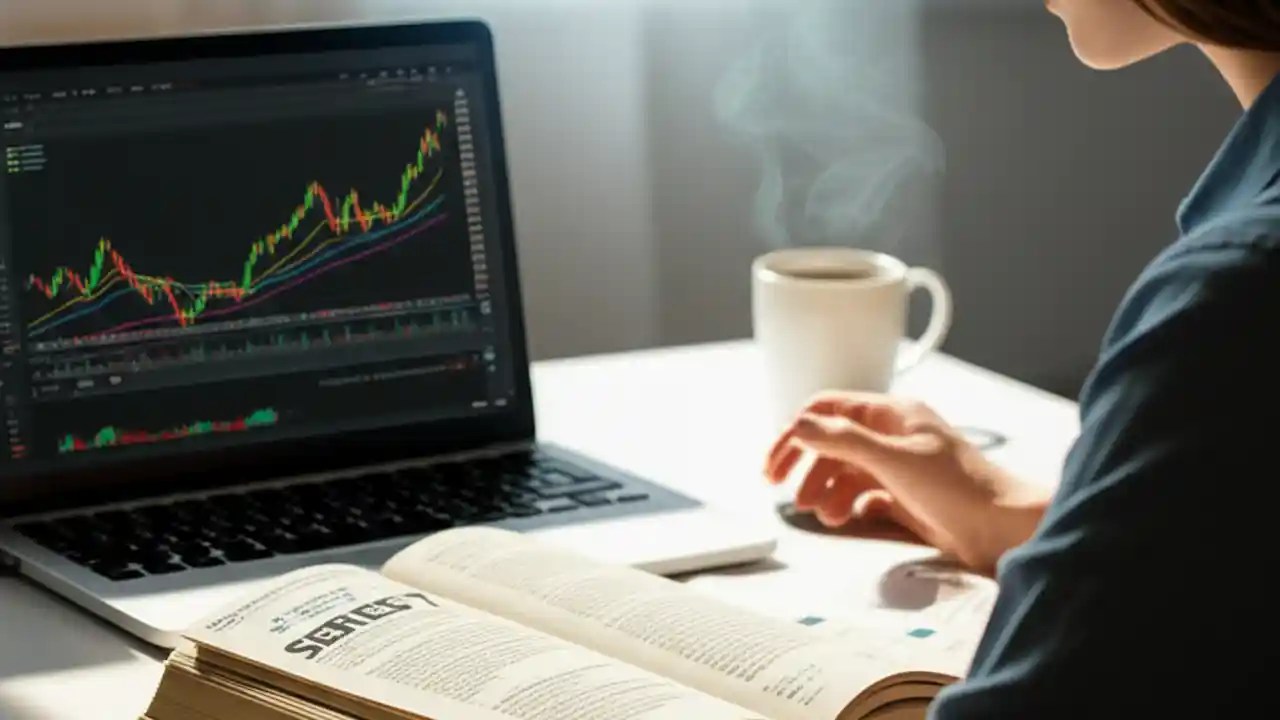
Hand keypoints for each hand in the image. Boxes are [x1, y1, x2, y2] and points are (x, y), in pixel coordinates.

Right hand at [765, 392, 1049, 573]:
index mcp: (891, 413)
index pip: (827, 409)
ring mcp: (899, 465)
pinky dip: (848, 505)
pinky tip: (847, 518)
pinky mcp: (907, 495)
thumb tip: (798, 423)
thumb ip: (844, 440)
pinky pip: (863, 494)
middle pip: (831, 441)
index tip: (774, 464)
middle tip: (783, 491)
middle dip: (806, 465)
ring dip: (825, 489)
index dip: (795, 432)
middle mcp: (892, 434)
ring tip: (821, 515)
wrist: (1006, 529)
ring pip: (845, 470)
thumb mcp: (894, 460)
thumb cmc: (959, 488)